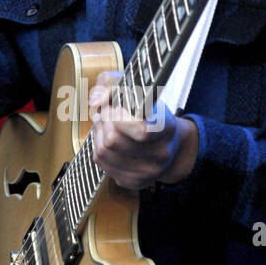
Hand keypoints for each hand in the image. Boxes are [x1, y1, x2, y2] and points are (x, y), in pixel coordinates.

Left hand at [88, 70, 198, 190]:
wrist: (170, 145)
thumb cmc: (150, 113)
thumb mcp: (138, 89)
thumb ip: (112, 83)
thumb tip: (95, 100)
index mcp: (167, 129)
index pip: (141, 131)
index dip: (119, 117)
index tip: (115, 106)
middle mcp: (160, 154)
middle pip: (113, 140)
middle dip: (103, 121)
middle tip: (106, 111)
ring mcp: (147, 172)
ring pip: (103, 151)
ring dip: (97, 132)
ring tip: (104, 122)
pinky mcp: (133, 182)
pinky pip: (101, 163)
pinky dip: (97, 146)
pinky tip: (105, 137)